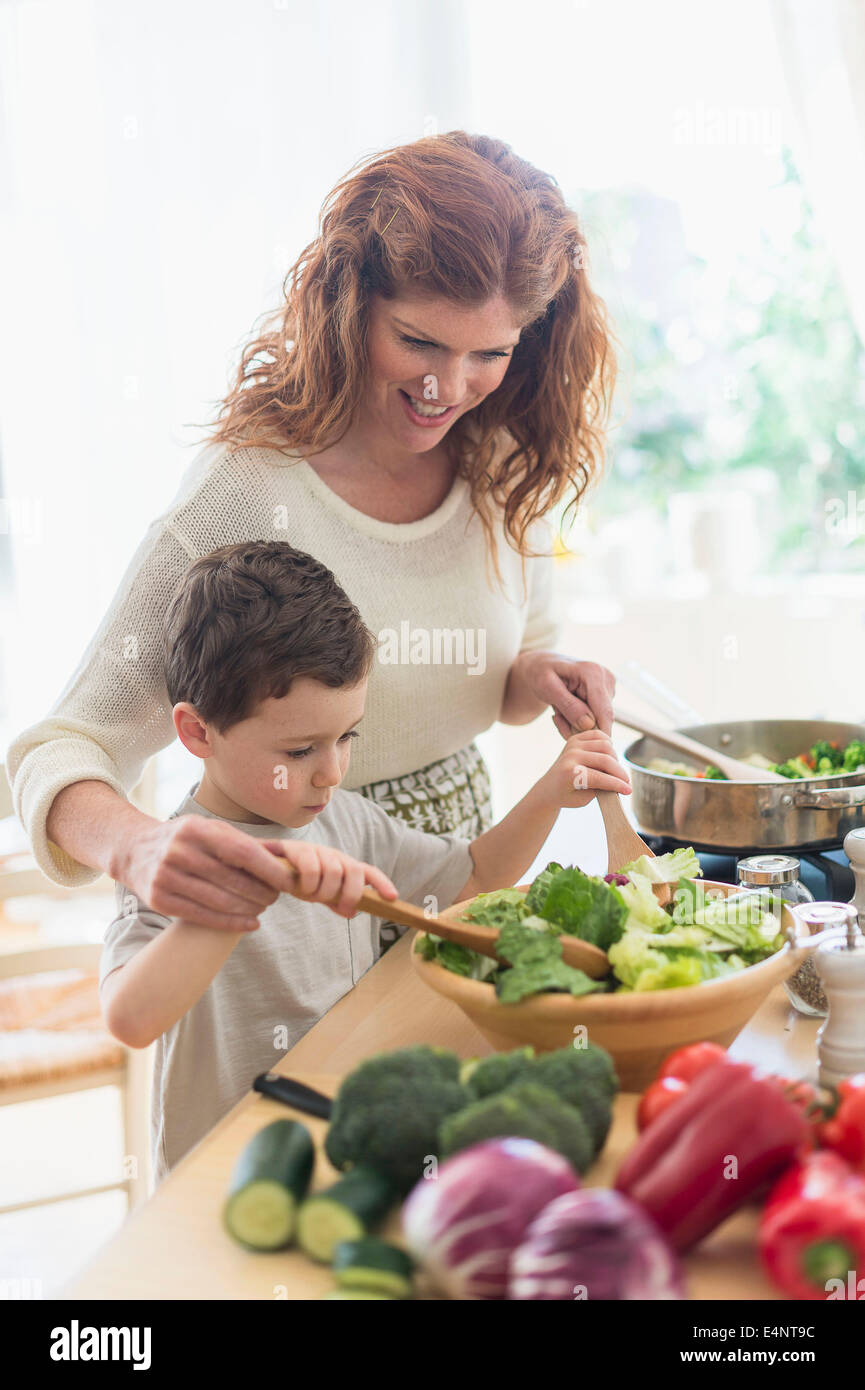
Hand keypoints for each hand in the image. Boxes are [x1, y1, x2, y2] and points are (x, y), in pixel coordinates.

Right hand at [123, 814, 297, 930]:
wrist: (132, 849)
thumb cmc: (182, 839)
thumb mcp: (208, 829)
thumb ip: (240, 842)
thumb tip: (281, 856)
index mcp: (197, 829)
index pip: (242, 852)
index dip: (269, 869)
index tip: (288, 881)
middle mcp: (179, 851)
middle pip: (233, 880)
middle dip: (262, 892)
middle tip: (277, 897)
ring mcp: (166, 877)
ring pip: (220, 901)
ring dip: (250, 908)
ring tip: (264, 908)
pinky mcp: (159, 900)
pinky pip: (203, 916)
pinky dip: (231, 923)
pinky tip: (250, 924)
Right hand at [262, 839, 397, 918]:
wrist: (266, 864)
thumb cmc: (297, 879)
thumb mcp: (320, 894)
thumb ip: (336, 902)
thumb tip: (352, 913)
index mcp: (343, 866)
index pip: (367, 872)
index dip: (381, 883)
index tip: (392, 898)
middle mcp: (333, 856)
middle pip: (354, 871)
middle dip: (351, 893)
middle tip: (339, 906)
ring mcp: (317, 851)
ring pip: (334, 871)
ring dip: (324, 890)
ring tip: (310, 895)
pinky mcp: (297, 849)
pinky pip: (311, 867)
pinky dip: (308, 882)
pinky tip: (297, 888)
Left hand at [515, 651, 615, 735]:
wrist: (542, 666)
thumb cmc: (541, 673)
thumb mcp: (547, 688)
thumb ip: (568, 705)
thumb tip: (588, 724)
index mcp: (593, 673)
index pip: (604, 711)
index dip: (598, 733)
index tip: (585, 748)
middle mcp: (606, 679)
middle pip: (602, 719)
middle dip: (579, 727)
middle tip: (556, 719)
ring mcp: (609, 687)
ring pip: (598, 721)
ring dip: (576, 724)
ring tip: (558, 711)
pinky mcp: (606, 695)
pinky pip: (596, 719)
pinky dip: (579, 721)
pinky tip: (565, 711)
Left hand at [540, 729, 631, 809]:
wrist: (549, 787)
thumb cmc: (567, 796)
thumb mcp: (584, 800)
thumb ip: (601, 789)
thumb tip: (620, 780)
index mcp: (569, 773)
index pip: (601, 778)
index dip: (617, 785)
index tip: (629, 791)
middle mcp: (571, 756)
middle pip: (605, 760)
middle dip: (620, 773)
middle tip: (626, 783)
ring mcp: (573, 745)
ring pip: (606, 746)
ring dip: (615, 759)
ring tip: (616, 772)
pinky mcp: (575, 739)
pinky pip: (599, 735)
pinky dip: (608, 744)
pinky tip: (610, 756)